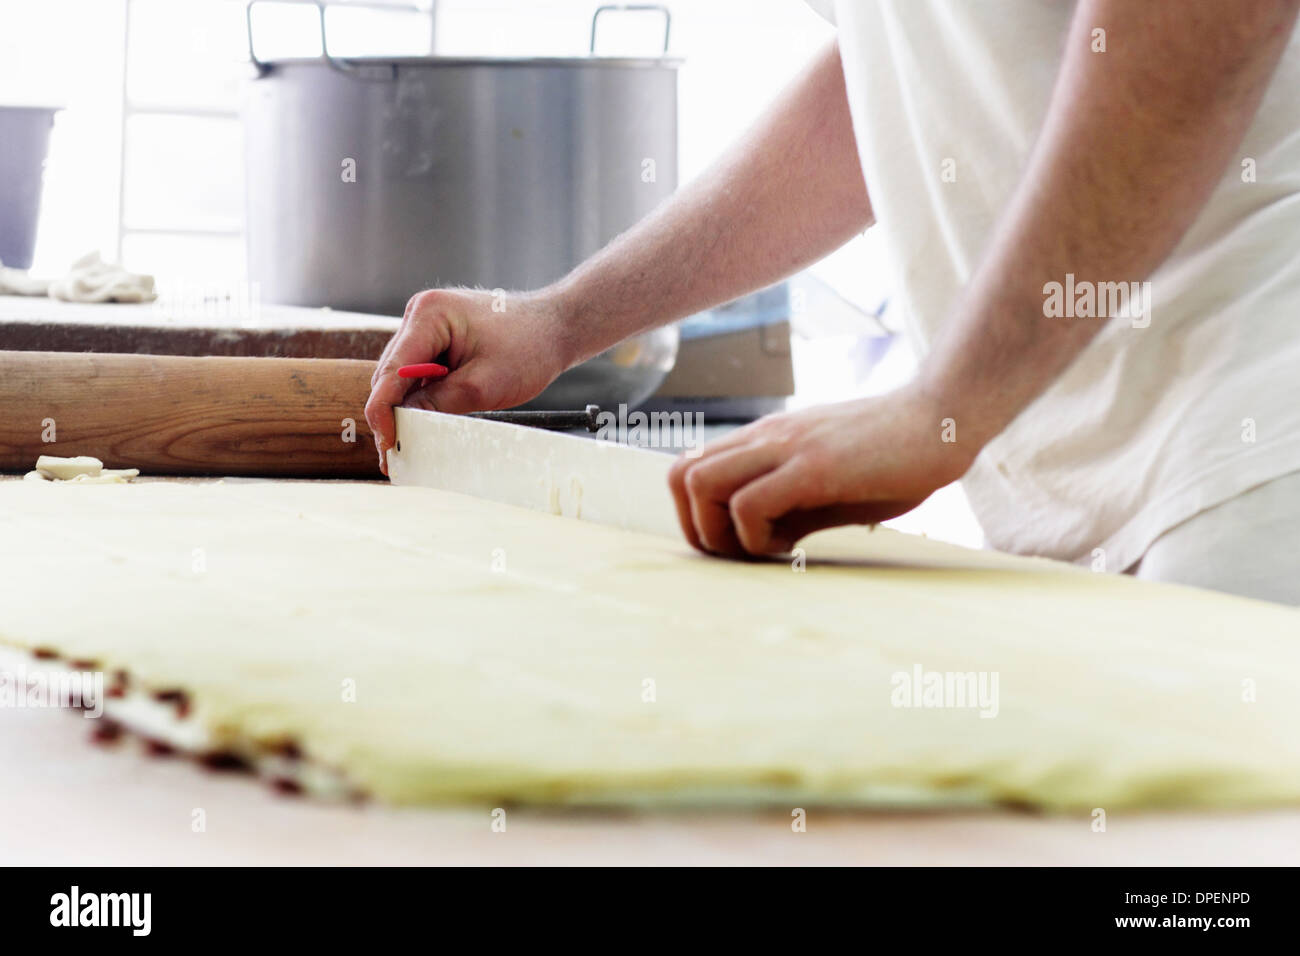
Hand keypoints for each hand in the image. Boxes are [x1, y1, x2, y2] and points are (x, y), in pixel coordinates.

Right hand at [365, 288, 573, 473]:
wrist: (556, 327)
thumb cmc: (529, 346)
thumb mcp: (483, 385)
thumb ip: (438, 405)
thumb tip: (403, 427)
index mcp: (430, 315)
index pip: (391, 371)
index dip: (383, 411)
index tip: (387, 444)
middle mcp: (421, 315)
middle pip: (391, 374)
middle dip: (392, 413)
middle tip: (395, 454)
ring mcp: (427, 326)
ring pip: (403, 376)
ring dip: (407, 406)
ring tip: (410, 442)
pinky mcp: (437, 340)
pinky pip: (420, 373)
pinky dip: (422, 397)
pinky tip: (427, 420)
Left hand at [667, 386, 975, 556]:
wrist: (944, 420)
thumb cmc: (895, 456)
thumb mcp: (830, 483)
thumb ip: (790, 506)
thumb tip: (761, 541)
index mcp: (766, 440)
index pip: (688, 468)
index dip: (696, 516)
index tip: (737, 543)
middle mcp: (765, 437)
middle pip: (680, 476)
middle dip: (697, 529)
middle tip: (741, 553)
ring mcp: (786, 447)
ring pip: (699, 484)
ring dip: (719, 532)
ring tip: (766, 548)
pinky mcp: (814, 465)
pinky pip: (749, 504)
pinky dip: (755, 537)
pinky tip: (793, 545)